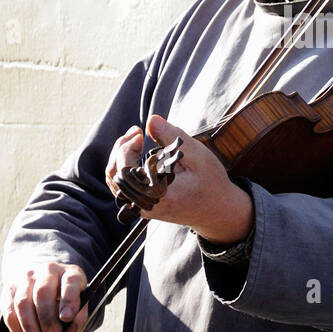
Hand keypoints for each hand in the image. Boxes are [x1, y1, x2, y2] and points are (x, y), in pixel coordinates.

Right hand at [1, 262, 88, 331]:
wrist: (46, 282)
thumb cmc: (66, 299)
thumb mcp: (79, 304)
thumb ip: (77, 317)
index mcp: (69, 272)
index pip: (70, 282)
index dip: (68, 300)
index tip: (67, 318)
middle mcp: (47, 271)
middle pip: (42, 293)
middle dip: (47, 320)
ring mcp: (26, 278)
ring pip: (23, 303)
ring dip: (31, 329)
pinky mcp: (10, 290)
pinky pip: (10, 312)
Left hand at [105, 116, 253, 244]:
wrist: (218, 211)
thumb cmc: (211, 182)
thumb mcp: (198, 156)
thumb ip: (173, 137)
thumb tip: (151, 120)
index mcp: (158, 194)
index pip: (124, 169)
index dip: (126, 146)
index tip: (140, 132)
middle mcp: (146, 204)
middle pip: (114, 174)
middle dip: (121, 147)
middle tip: (136, 132)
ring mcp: (142, 208)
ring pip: (114, 181)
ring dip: (119, 157)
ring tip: (135, 140)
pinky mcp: (143, 207)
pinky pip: (121, 188)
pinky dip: (122, 168)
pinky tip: (134, 154)